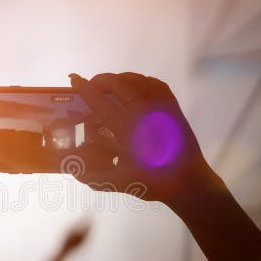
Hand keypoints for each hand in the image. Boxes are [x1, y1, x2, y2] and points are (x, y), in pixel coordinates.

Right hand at [69, 72, 216, 207]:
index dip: (85, 89)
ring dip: (119, 78)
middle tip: (91, 85)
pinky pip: (154, 83)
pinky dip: (139, 80)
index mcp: (128, 129)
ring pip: (136, 79)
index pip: (101, 101)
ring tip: (110, 86)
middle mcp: (144, 112)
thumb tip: (72, 168)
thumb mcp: (118, 182)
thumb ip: (91, 176)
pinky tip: (134, 87)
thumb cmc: (153, 182)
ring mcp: (161, 107)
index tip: (74, 80)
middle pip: (118, 83)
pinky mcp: (173, 107)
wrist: (188, 181)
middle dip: (101, 80)